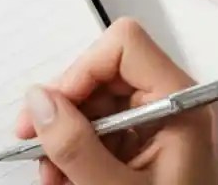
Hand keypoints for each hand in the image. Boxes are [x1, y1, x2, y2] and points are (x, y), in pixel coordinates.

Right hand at [16, 19, 217, 184]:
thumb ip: (76, 146)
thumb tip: (39, 102)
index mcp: (181, 104)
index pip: (123, 46)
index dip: (81, 71)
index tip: (54, 109)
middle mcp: (173, 105)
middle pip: (102, 75)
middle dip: (64, 113)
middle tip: (36, 148)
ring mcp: (160, 125)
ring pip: (95, 105)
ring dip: (64, 139)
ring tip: (52, 178)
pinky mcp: (147, 146)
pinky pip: (101, 132)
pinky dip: (77, 154)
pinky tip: (66, 181)